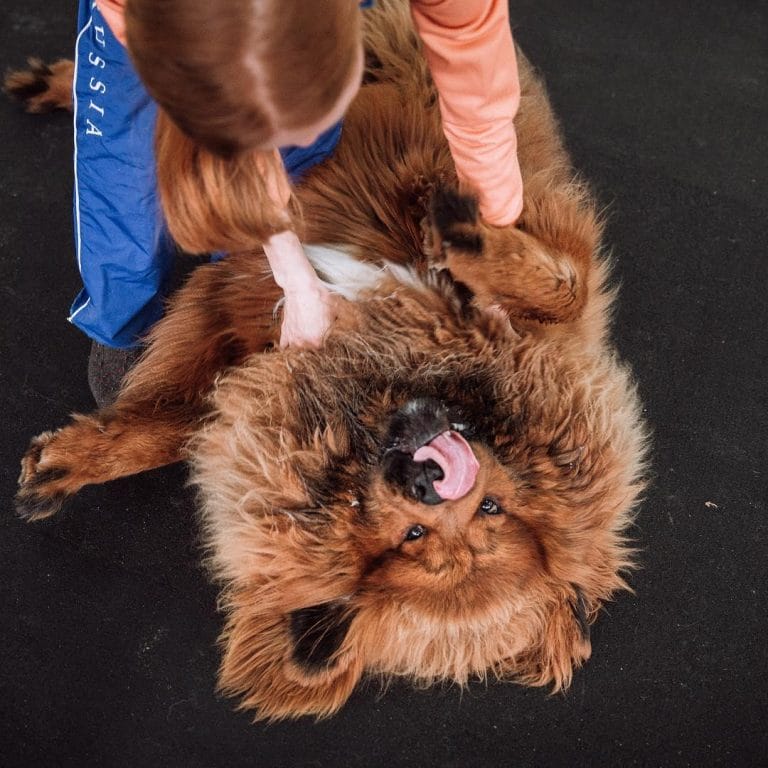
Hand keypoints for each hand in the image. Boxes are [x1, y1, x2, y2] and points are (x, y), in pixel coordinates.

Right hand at [263, 229, 336, 347]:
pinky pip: (285, 348)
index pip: (326, 357)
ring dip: (305, 354)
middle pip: (312, 358)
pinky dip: (290, 349)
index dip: (332, 355)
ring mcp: (293, 340)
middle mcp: (304, 344)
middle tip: (325, 354)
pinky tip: (297, 347)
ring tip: (311, 352)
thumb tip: (358, 335)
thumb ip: (346, 327)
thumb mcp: (339, 312)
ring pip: (299, 355)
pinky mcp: (285, 333)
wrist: (301, 286)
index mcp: (318, 342)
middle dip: (318, 356)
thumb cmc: (322, 297)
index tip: (336, 355)